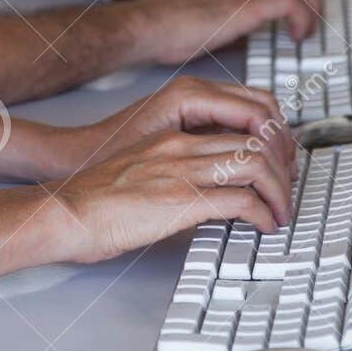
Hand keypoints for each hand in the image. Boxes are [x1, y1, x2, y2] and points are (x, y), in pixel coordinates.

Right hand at [47, 124, 293, 266]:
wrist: (65, 212)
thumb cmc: (93, 200)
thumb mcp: (140, 173)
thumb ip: (173, 173)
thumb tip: (207, 196)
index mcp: (171, 137)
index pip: (236, 123)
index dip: (268, 145)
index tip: (275, 170)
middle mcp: (179, 146)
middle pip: (253, 139)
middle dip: (282, 166)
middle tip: (286, 193)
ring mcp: (180, 171)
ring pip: (255, 162)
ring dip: (279, 190)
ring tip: (280, 212)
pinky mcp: (179, 201)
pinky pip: (241, 200)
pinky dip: (263, 214)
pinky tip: (263, 227)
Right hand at [133, 0, 320, 58]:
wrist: (144, 23)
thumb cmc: (162, 23)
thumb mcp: (200, 10)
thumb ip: (225, 12)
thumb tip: (244, 32)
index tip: (296, 5)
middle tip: (307, 17)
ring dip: (312, 4)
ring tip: (304, 27)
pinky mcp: (242, 5)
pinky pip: (291, 2)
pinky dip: (303, 18)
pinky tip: (294, 35)